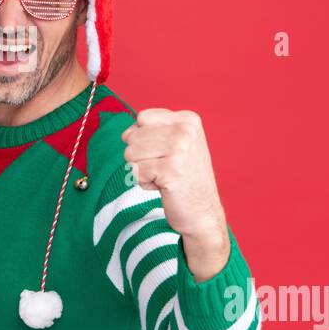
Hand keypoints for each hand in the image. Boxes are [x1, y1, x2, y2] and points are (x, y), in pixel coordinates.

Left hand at [122, 108, 229, 280]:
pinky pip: (136, 172)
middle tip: (164, 169)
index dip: (143, 138)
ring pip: (131, 153)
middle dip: (141, 157)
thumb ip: (152, 130)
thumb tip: (125, 134)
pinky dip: (144, 183)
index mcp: (188, 120)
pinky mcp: (171, 170)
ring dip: (142, 170)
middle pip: (133, 136)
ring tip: (163, 177)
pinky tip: (164, 187)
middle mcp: (185, 131)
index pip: (142, 117)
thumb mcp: (177, 144)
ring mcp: (180, 150)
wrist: (203, 212)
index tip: (164, 153)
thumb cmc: (185, 178)